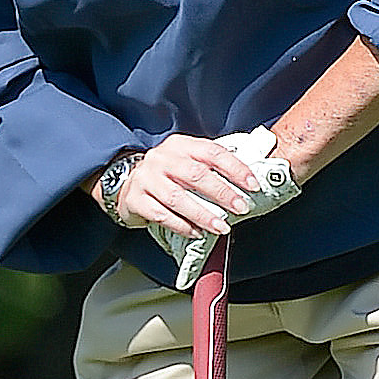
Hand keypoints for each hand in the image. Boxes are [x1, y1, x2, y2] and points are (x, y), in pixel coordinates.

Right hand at [150, 125, 302, 289]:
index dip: (235, 168)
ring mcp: (146, 179)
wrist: (124, 181)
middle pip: (195, 175)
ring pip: (177, 198)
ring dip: (203, 214)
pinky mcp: (136, 199)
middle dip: (223, 193)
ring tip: (222, 227)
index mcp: (180, 146)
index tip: (253, 184)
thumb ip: (212, 165)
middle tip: (242, 208)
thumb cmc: (166, 174)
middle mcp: (162, 159)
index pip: (212, 152)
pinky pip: (160, 215)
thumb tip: (250, 177)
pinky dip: (182, 225)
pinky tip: (197, 232)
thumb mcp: (186, 160)